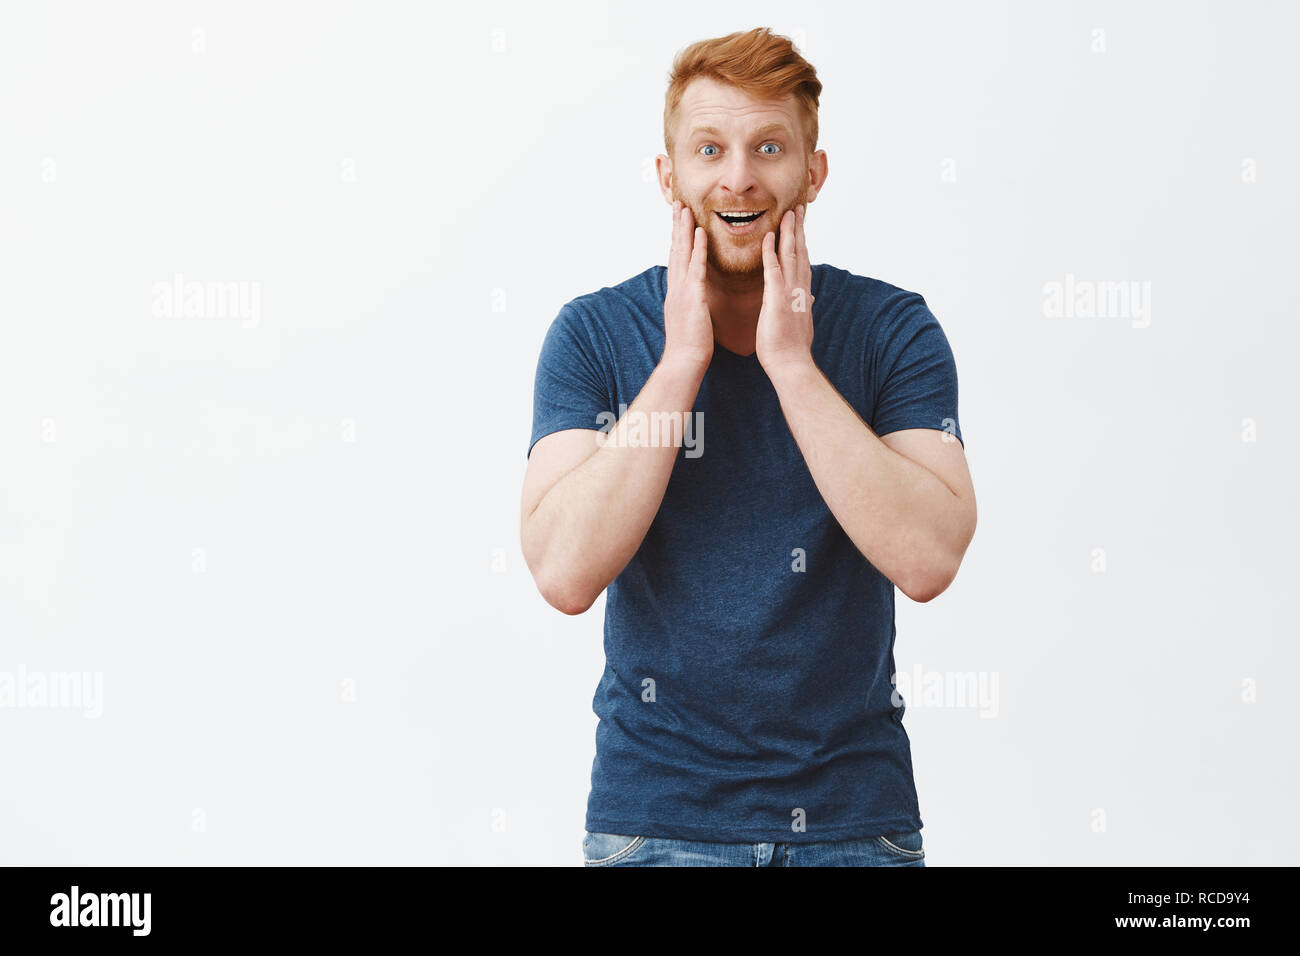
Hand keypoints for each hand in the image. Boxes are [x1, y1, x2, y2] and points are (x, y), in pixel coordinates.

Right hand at [661, 200, 712, 371]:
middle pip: (675, 250)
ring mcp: (681, 290)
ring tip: (685, 208)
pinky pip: (695, 267)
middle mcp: (675, 287)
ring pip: (682, 253)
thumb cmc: (690, 346)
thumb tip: (696, 298)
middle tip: (677, 204)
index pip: (676, 260)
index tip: (679, 221)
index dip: (677, 239)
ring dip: (683, 229)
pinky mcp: (692, 296)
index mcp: (676, 293)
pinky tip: (700, 232)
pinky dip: (697, 248)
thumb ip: (691, 305)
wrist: (684, 362)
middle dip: (676, 227)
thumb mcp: (690, 320)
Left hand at [756, 203, 814, 375]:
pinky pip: (773, 271)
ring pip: (791, 256)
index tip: (801, 224)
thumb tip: (811, 299)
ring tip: (789, 212)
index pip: (802, 261)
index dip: (802, 241)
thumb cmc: (789, 347)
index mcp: (800, 293)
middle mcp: (799, 289)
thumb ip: (802, 306)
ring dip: (789, 233)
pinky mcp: (778, 299)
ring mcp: (790, 293)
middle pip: (800, 252)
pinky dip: (771, 253)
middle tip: (799, 207)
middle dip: (800, 229)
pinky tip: (768, 237)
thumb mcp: (798, 321)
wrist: (791, 365)